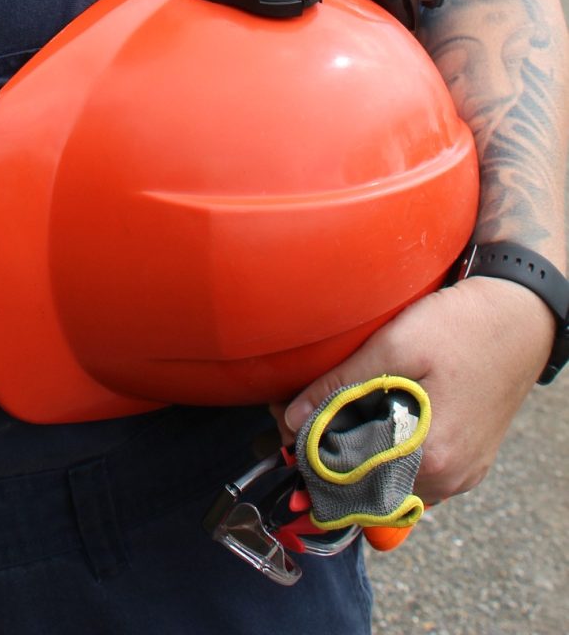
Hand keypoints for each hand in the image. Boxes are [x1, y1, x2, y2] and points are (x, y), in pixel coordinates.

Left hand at [275, 274, 555, 503]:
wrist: (519, 319)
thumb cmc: (460, 327)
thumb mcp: (395, 345)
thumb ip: (343, 385)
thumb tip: (294, 418)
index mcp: (430, 459)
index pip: (352, 481)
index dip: (310, 453)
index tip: (285, 422)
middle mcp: (448, 480)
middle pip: (369, 485)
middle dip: (327, 452)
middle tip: (297, 410)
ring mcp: (461, 474)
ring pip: (390, 480)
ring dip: (355, 452)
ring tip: (328, 408)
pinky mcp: (467, 461)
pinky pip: (413, 471)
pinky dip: (385, 450)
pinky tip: (367, 416)